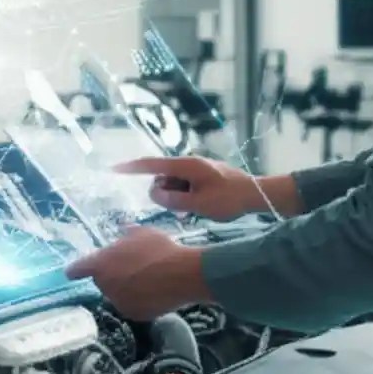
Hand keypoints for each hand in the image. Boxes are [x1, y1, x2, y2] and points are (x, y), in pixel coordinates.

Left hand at [64, 227, 210, 320]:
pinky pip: (133, 305)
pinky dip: (139, 300)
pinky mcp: (134, 314)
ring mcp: (119, 302)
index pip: (77, 269)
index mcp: (101, 264)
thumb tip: (122, 230)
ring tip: (148, 278)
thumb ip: (127, 234)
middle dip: (113, 275)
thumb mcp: (142, 233)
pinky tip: (154, 290)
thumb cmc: (159, 249)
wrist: (181, 275)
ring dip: (126, 287)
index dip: (75, 270)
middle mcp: (105, 286)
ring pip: (118, 293)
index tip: (72, 272)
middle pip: (102, 280)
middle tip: (132, 266)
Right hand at [113, 156, 260, 221]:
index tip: (114, 169)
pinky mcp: (203, 176)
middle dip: (165, 194)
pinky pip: (184, 187)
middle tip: (184, 209)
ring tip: (196, 210)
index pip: (152, 165)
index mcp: (186, 165)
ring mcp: (197, 170)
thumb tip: (153, 192)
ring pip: (173, 185)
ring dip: (177, 198)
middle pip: (162, 178)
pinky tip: (200, 207)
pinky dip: (186, 197)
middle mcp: (189, 164)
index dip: (132, 168)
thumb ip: (172, 199)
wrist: (257, 195)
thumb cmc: (229, 199)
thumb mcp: (198, 204)